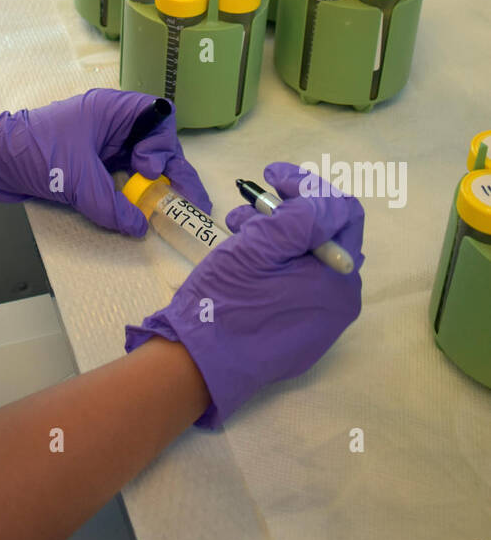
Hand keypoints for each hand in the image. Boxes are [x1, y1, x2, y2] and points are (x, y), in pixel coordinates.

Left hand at [0, 90, 208, 235]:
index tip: (147, 169)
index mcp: (111, 110)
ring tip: (170, 210)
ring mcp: (100, 144)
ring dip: (154, 186)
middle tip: (189, 202)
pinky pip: (121, 177)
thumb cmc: (32, 152)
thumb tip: (138, 226)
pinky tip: (138, 213)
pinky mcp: (89, 165)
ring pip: (141, 162)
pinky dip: (132, 194)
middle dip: (172, 172)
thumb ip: (111, 205)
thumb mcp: (76, 179)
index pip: (158, 117)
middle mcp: (111, 124)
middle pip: (155, 143)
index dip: (162, 145)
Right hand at [125, 162, 364, 425]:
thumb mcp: (263, 245)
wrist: (199, 363)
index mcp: (338, 279)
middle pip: (324, 235)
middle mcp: (338, 301)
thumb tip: (325, 202)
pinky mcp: (294, 331)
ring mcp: (317, 320)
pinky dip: (271, 262)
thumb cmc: (230, 299)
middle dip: (287, 209)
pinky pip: (293, 284)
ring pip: (304, 258)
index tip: (269, 177)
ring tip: (236, 227)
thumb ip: (302, 217)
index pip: (342, 213)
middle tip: (251, 202)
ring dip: (273, 232)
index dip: (308, 186)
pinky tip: (240, 255)